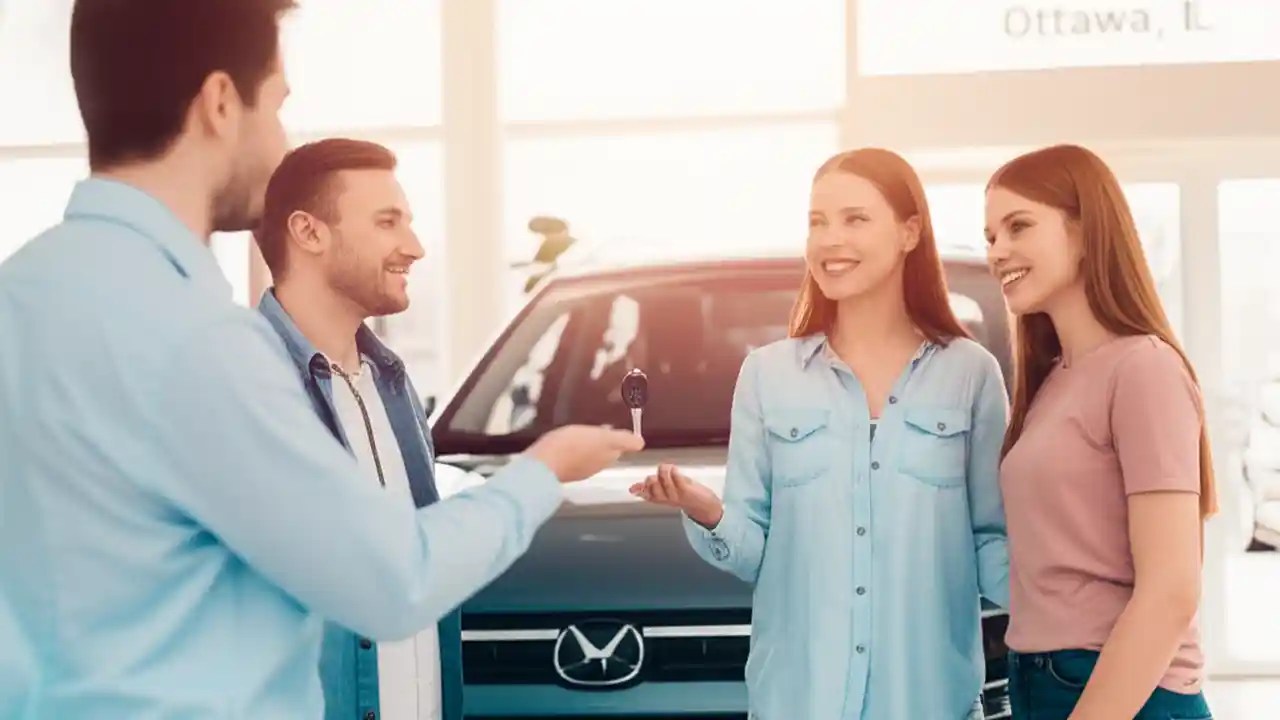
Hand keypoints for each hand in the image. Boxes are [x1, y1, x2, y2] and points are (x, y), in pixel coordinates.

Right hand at [523, 425, 643, 483]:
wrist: (543, 464)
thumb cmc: (572, 447)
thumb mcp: (604, 438)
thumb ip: (624, 440)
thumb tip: (641, 443)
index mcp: (607, 456)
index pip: (620, 446)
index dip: (620, 437)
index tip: (617, 429)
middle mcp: (595, 465)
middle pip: (605, 451)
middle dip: (603, 441)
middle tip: (598, 429)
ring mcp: (578, 468)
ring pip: (588, 454)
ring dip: (587, 445)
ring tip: (580, 434)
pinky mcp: (562, 468)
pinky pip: (572, 457)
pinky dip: (572, 450)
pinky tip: (564, 444)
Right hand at [629, 463, 722, 528]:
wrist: (705, 505)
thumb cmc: (683, 495)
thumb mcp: (664, 492)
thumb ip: (650, 488)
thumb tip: (634, 488)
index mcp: (660, 498)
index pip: (646, 495)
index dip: (641, 490)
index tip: (637, 487)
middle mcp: (667, 498)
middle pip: (654, 488)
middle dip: (653, 480)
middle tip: (657, 475)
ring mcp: (676, 495)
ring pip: (665, 484)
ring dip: (665, 473)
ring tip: (668, 468)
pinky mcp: (686, 491)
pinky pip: (678, 481)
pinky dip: (674, 473)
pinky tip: (674, 469)